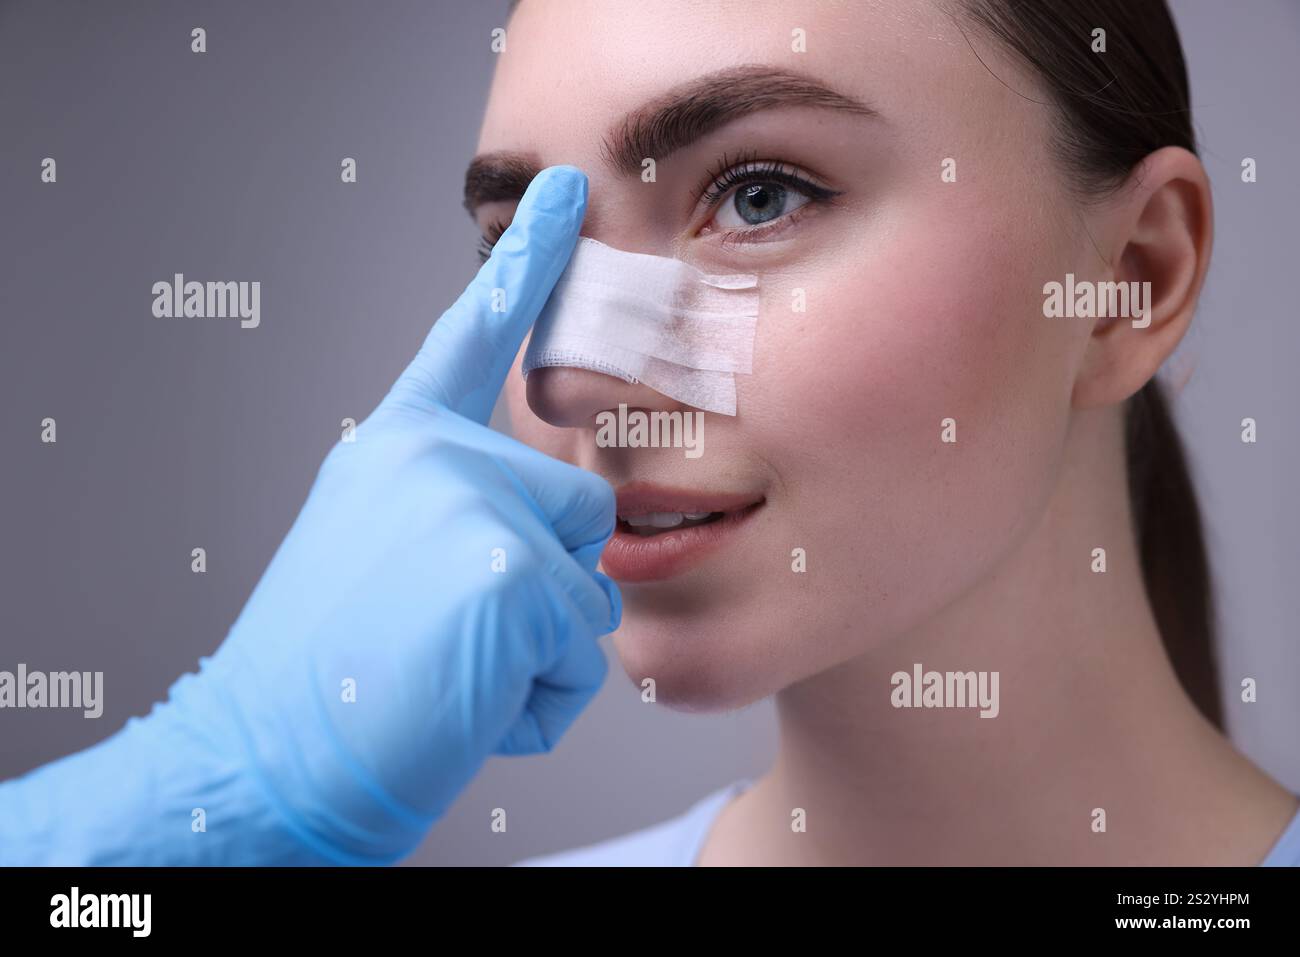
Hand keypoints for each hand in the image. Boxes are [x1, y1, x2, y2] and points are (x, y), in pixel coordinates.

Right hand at [0, 166, 619, 865]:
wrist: (265, 761)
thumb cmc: (329, 675)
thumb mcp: (380, 556)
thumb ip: (455, 510)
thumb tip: (534, 528)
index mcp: (401, 447)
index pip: (470, 338)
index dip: (524, 265)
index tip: (561, 191)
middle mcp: (434, 456)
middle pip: (578, 508)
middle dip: (542, 587)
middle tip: (448, 635)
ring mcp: (468, 503)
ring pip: (586, 580)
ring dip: (536, 650)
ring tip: (449, 671)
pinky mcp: (504, 567)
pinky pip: (578, 646)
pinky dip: (536, 699)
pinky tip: (461, 701)